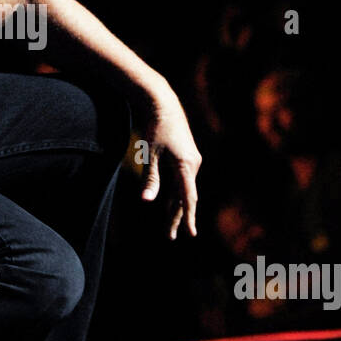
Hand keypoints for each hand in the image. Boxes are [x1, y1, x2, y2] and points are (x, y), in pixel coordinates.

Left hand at [139, 82, 201, 239]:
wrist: (164, 103)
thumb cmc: (155, 127)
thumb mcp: (150, 153)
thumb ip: (151, 178)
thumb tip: (147, 200)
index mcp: (186, 166)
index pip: (188, 198)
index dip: (188, 217)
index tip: (190, 234)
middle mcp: (193, 164)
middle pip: (186, 197)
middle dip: (178, 217)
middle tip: (171, 237)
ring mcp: (192, 160)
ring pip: (184, 190)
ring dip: (176, 207)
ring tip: (169, 227)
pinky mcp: (187, 156)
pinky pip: (183, 181)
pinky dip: (176, 194)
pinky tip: (169, 205)